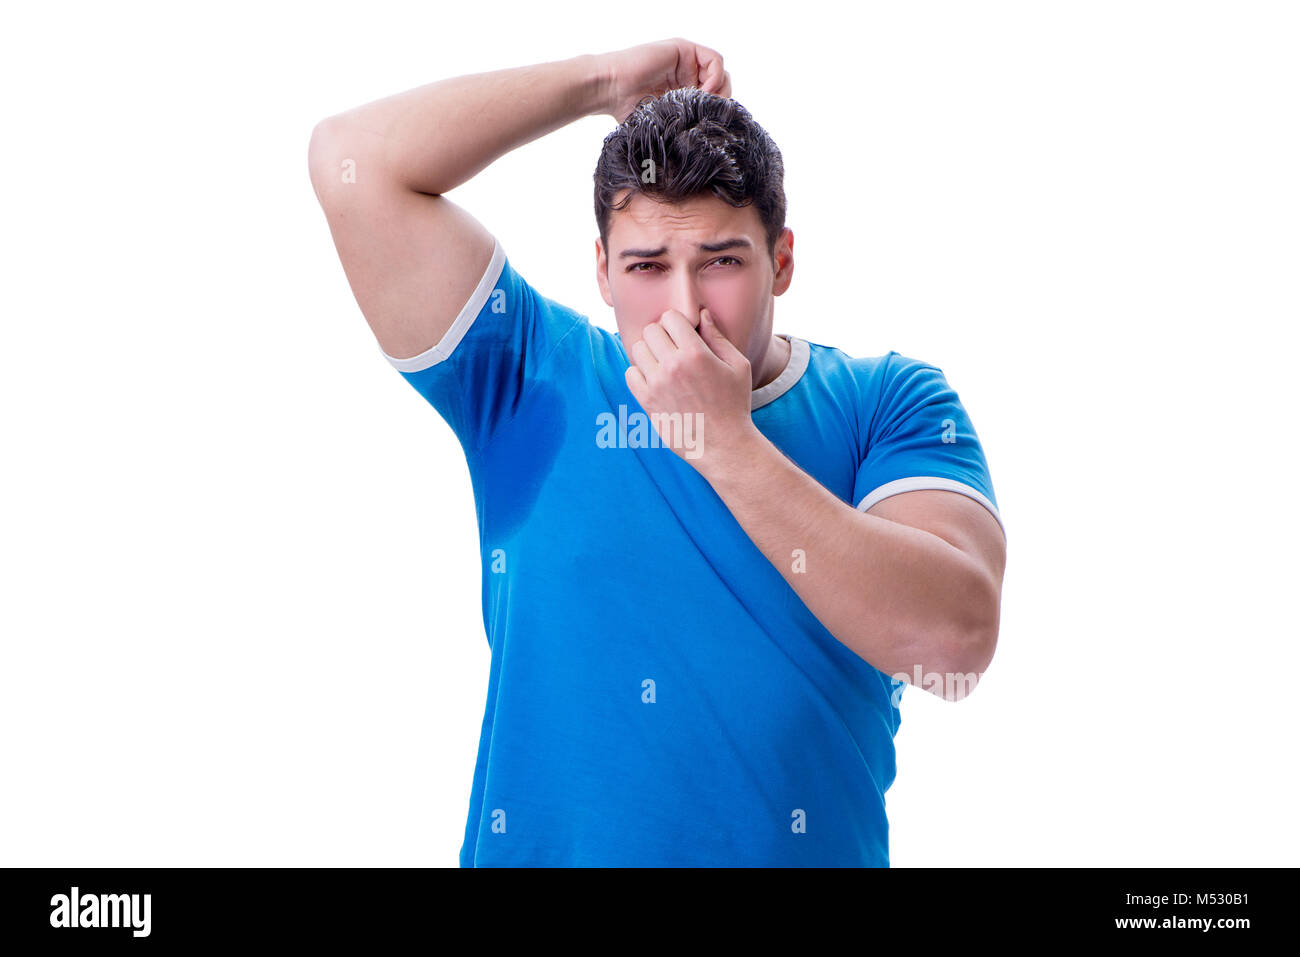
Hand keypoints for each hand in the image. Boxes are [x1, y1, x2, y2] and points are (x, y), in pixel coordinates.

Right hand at [597, 37, 731, 122]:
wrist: (610, 90)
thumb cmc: (625, 110)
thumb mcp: (661, 123)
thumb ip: (681, 127)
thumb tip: (703, 153)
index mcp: (682, 94)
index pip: (713, 101)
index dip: (715, 114)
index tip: (708, 127)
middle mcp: (686, 75)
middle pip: (721, 86)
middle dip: (720, 103)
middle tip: (710, 118)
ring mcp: (686, 62)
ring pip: (721, 73)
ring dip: (719, 91)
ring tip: (705, 106)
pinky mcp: (684, 50)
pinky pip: (714, 60)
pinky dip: (715, 77)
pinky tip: (703, 92)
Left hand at [624, 307, 755, 467]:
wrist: (723, 445)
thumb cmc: (734, 404)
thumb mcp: (738, 366)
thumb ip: (718, 337)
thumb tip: (701, 314)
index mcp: (695, 354)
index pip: (670, 317)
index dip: (677, 322)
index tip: (684, 333)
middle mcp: (672, 366)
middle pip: (651, 330)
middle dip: (662, 335)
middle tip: (673, 347)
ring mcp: (656, 385)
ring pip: (638, 349)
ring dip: (650, 352)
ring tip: (664, 363)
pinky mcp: (646, 402)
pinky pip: (630, 374)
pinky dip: (640, 372)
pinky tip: (655, 379)